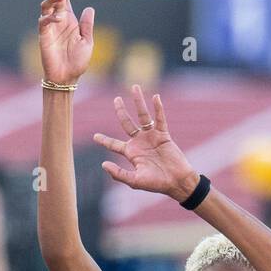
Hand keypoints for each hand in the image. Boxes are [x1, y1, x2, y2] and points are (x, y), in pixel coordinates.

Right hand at [38, 0, 94, 84]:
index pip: (65, 0)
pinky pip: (43, 22)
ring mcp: (50, 28)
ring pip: (46, 7)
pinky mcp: (43, 36)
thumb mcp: (87, 42)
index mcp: (69, 20)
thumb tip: (89, 8)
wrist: (67, 78)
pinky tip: (58, 18)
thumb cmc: (77, 62)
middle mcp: (58, 21)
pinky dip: (49, 18)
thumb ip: (87, 25)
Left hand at [93, 85, 199, 200]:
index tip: (95, 137)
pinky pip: (160, 119)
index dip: (105, 140)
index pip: (114, 145)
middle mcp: (140, 142)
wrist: (176, 181)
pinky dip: (158, 108)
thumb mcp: (134, 181)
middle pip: (127, 123)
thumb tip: (103, 164)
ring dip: (139, 102)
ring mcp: (152, 137)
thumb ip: (118, 173)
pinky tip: (155, 97)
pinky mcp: (163, 134)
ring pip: (143, 116)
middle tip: (116, 100)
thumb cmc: (156, 184)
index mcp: (132, 153)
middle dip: (121, 111)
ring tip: (134, 87)